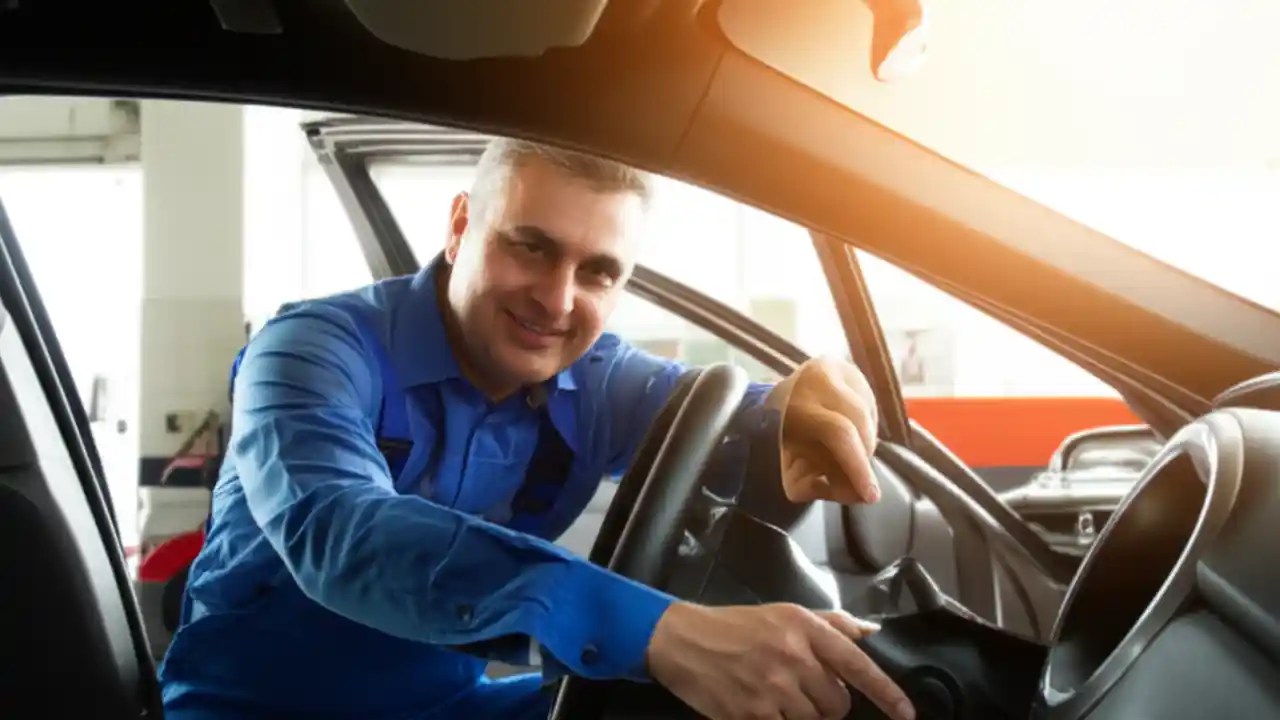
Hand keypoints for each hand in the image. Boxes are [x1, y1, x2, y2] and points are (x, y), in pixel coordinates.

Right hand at [647, 602, 914, 719]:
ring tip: (777, 697)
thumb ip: (831, 624)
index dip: (886, 693)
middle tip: (801, 690)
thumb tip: (871, 631)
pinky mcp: (751, 715)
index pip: (857, 665)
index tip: (906, 714)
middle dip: (826, 703)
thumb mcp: (784, 613)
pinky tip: (765, 710)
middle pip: (837, 703)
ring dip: (802, 716)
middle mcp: (792, 657)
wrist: (682, 640)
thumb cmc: (735, 625)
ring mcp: (772, 689)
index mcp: (804, 629)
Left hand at [768, 357, 879, 504]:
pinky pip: (870, 405)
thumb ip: (818, 487)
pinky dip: (866, 427)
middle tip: (859, 479)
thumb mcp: (787, 471)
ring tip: (848, 456)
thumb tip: (855, 494)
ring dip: (865, 443)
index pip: (839, 432)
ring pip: (867, 414)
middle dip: (863, 457)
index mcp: (792, 403)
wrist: (769, 405)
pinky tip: (850, 435)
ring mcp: (833, 369)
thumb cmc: (779, 445)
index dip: (858, 466)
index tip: (869, 495)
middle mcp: (814, 379)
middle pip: (859, 423)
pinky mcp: (848, 368)